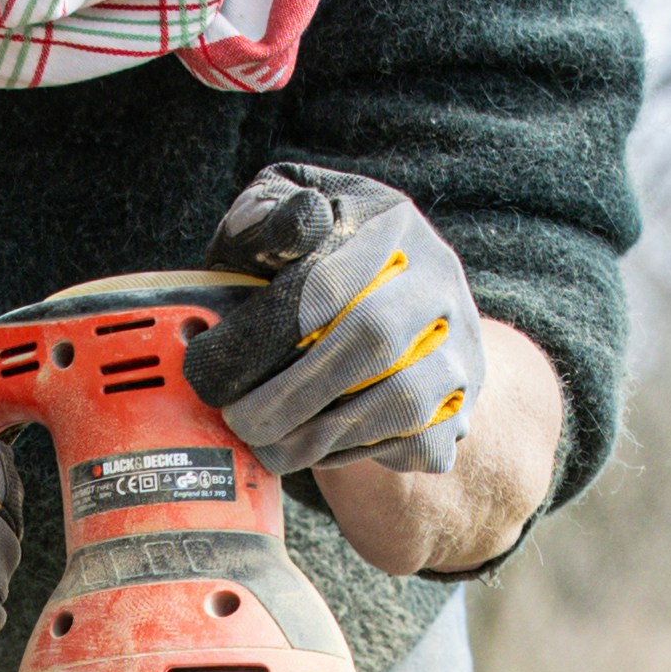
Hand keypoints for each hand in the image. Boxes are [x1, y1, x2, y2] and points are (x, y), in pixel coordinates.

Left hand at [182, 162, 483, 477]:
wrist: (380, 310)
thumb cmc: (303, 263)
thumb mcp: (276, 220)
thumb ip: (270, 216)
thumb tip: (301, 223)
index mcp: (390, 222)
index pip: (328, 281)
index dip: (262, 334)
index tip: (208, 369)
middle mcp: (439, 278)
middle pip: (374, 340)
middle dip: (293, 393)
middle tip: (239, 421)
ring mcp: (459, 343)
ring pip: (402, 401)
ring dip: (321, 435)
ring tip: (267, 447)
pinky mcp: (462, 401)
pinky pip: (416, 442)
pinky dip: (358, 455)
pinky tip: (315, 450)